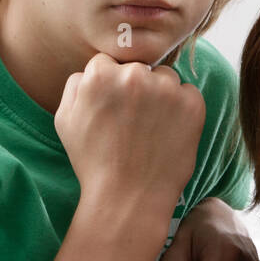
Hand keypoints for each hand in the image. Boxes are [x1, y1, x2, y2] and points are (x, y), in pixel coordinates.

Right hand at [55, 53, 204, 227]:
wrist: (128, 197)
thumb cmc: (94, 162)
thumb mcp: (66, 120)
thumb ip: (75, 85)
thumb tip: (93, 70)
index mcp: (100, 74)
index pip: (109, 63)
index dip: (110, 87)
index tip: (114, 109)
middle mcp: (135, 75)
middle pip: (139, 69)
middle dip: (136, 89)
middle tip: (133, 122)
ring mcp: (167, 88)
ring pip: (165, 79)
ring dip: (161, 96)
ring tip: (151, 130)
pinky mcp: (192, 103)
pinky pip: (188, 93)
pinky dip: (183, 109)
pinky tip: (168, 132)